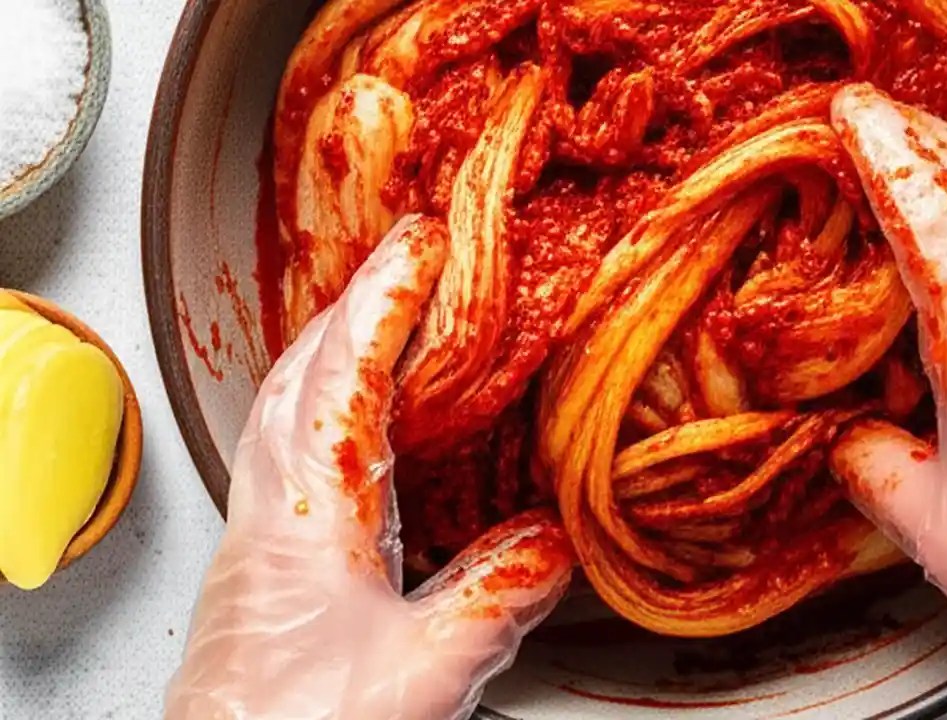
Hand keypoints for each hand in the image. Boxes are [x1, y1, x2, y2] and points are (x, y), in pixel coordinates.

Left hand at [164, 216, 573, 719]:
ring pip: (284, 407)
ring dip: (331, 351)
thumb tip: (552, 542)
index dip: (384, 301)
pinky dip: (322, 410)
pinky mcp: (260, 565)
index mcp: (307, 514)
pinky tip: (355, 437)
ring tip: (378, 326)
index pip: (343, 375)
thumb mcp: (426, 670)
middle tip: (402, 265)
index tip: (420, 244)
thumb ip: (494, 599)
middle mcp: (270, 508)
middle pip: (300, 372)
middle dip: (353, 306)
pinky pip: (286, 451)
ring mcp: (256, 533)